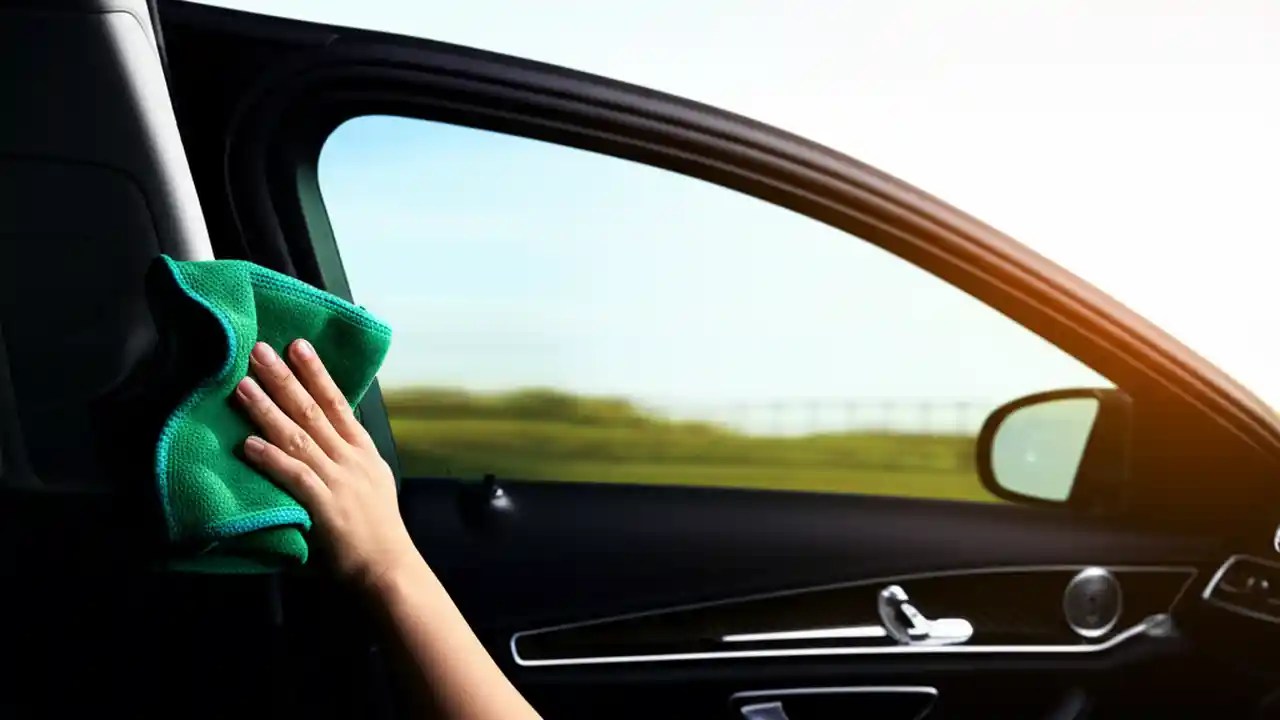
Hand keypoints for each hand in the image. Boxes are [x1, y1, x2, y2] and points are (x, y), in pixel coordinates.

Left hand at [234, 339, 418, 588]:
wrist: (388, 567)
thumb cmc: (377, 531)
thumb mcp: (372, 483)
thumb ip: (349, 459)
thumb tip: (327, 438)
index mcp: (363, 451)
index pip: (338, 402)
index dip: (316, 373)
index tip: (298, 346)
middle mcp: (350, 459)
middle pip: (313, 411)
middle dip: (285, 379)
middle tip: (261, 351)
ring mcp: (337, 481)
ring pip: (298, 437)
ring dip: (268, 410)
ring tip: (243, 386)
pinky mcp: (323, 506)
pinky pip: (293, 476)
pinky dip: (271, 458)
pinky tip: (249, 443)